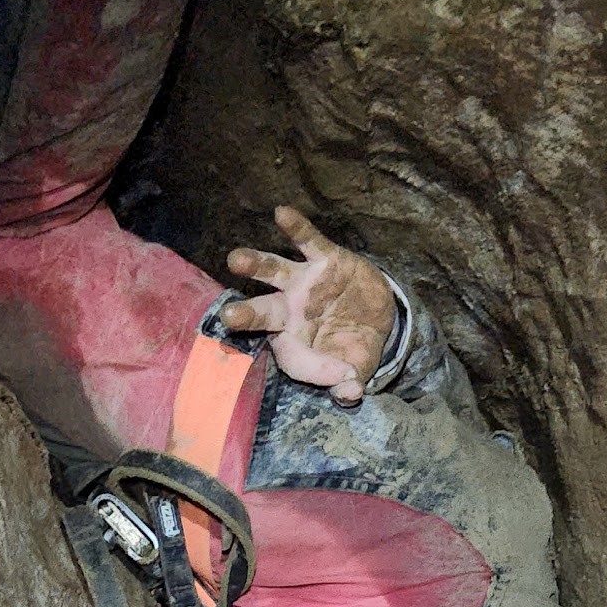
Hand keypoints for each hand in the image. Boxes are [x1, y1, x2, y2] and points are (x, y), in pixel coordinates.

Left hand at [221, 206, 396, 405]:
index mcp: (292, 341)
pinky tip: (281, 213)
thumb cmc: (353, 348)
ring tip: (236, 260)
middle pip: (263, 312)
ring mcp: (303, 283)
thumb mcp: (356, 370)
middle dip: (246, 314)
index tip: (340, 376)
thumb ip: (348, 382)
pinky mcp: (324, 259)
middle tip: (229, 316)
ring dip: (255, 265)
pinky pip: (307, 242)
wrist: (377, 316)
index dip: (311, 365)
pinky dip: (295, 228)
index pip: (290, 354)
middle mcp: (289, 310)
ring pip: (273, 272)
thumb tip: (350, 393)